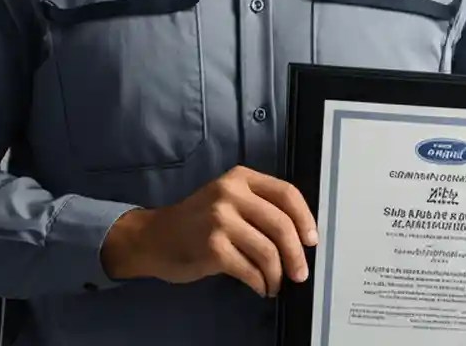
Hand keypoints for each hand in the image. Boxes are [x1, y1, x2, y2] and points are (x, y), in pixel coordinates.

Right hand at [100, 165, 317, 296]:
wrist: (155, 238)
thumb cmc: (195, 222)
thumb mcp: (226, 199)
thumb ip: (258, 207)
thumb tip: (298, 237)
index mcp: (239, 178)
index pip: (286, 193)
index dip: (305, 219)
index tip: (311, 240)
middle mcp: (230, 194)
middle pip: (281, 225)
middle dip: (296, 255)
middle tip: (300, 273)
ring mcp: (219, 220)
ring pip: (268, 251)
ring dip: (277, 275)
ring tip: (275, 284)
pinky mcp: (212, 247)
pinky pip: (250, 270)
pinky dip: (261, 283)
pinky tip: (260, 287)